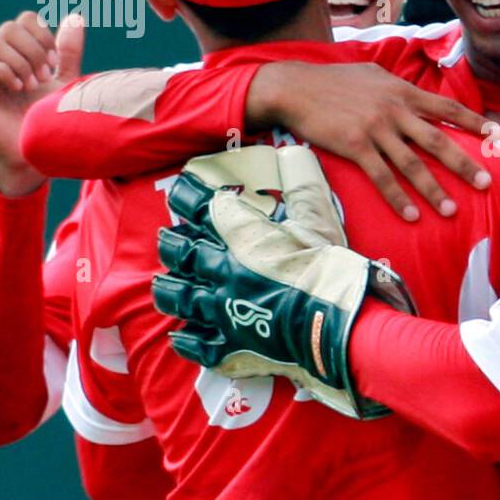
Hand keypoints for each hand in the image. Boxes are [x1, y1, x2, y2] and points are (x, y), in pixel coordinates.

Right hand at [0, 12, 85, 194]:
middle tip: (45, 76)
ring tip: (33, 86)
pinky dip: (6, 73)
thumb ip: (68, 52)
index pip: (25, 20)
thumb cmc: (50, 119)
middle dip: (34, 50)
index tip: (55, 62)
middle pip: (11, 28)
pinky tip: (19, 89)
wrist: (38, 154)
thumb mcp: (65, 82)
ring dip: (22, 63)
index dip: (43, 35)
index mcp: (19, 53)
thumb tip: (75, 17)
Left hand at [152, 146, 412, 419]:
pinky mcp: (233, 346)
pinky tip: (182, 337)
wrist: (336, 323)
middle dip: (173, 243)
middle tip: (167, 238)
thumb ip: (302, 183)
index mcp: (240, 237)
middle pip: (183, 254)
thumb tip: (293, 152)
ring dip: (170, 289)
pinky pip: (201, 345)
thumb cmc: (327, 267)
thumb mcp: (319, 217)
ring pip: (181, 298)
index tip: (181, 190)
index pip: (202, 208)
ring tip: (163, 285)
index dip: (189, 196)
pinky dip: (188, 341)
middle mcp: (222, 272)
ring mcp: (223, 312)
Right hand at [246, 61, 498, 221]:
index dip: (472, 122)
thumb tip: (415, 93)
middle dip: (464, 164)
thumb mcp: (373, 74)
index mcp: (402, 91)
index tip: (495, 135)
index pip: (446, 107)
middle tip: (486, 184)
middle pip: (437, 140)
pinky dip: (398, 198)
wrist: (296, 87)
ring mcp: (376, 128)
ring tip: (451, 211)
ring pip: (412, 164)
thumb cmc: (334, 81)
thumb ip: (398, 86)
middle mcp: (395, 109)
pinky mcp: (355, 145)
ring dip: (433, 190)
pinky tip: (411, 216)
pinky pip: (382, 177)